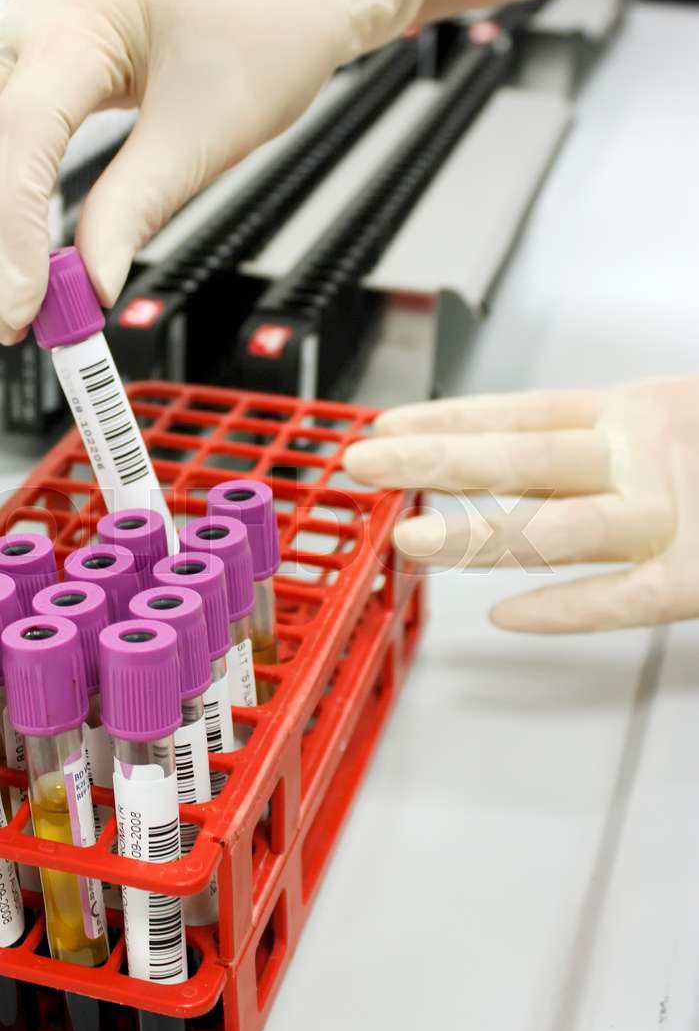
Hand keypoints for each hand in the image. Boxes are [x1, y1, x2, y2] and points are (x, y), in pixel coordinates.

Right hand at [0, 0, 439, 342]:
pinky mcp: (21, 51)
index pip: (20, 126)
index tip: (27, 305)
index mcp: (85, 5)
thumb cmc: (264, 34)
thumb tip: (89, 287)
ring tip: (7, 299)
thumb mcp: (209, 132)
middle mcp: (34, 3)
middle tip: (10, 320)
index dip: (11, 225)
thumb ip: (137, 206)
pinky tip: (2, 248)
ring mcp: (19, 21)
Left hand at [344, 377, 698, 633]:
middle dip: (434, 459)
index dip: (448, 420)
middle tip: (365, 463)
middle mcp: (645, 459)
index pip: (523, 413)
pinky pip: (623, 600)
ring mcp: (671, 518)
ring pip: (560, 527)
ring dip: (480, 533)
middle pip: (521, 456)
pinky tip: (506, 616)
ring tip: (410, 537)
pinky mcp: (696, 579)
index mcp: (640, 415)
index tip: (388, 425)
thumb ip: (610, 448)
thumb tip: (528, 461)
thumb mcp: (683, 425)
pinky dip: (564, 610)